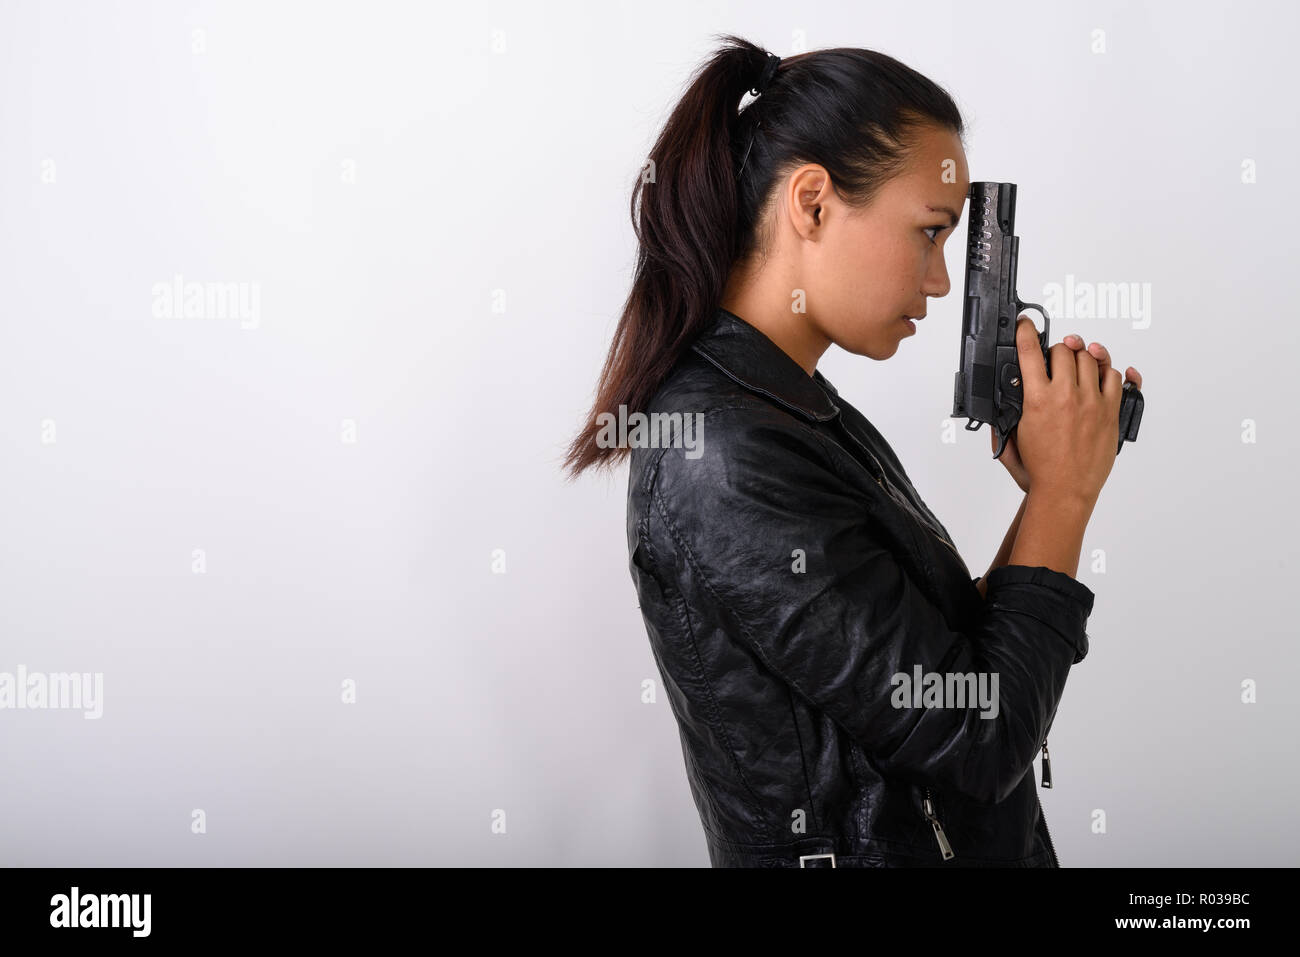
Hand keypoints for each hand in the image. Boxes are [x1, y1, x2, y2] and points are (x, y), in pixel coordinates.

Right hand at [993, 333, 1143, 493]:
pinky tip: (1103, 371)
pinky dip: (1110, 370)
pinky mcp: (1111, 411)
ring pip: (1091, 358)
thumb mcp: (1012, 440)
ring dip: (1082, 355)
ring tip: (1078, 360)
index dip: (1025, 332)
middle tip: (1053, 356)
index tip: (1025, 324)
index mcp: (1038, 400)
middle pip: (1065, 350)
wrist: (1066, 491)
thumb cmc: (1040, 471)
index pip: (1030, 352)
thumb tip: (999, 405)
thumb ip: (1003, 419)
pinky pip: (1116, 377)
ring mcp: (1092, 402)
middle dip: (1057, 349)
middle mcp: (1066, 396)